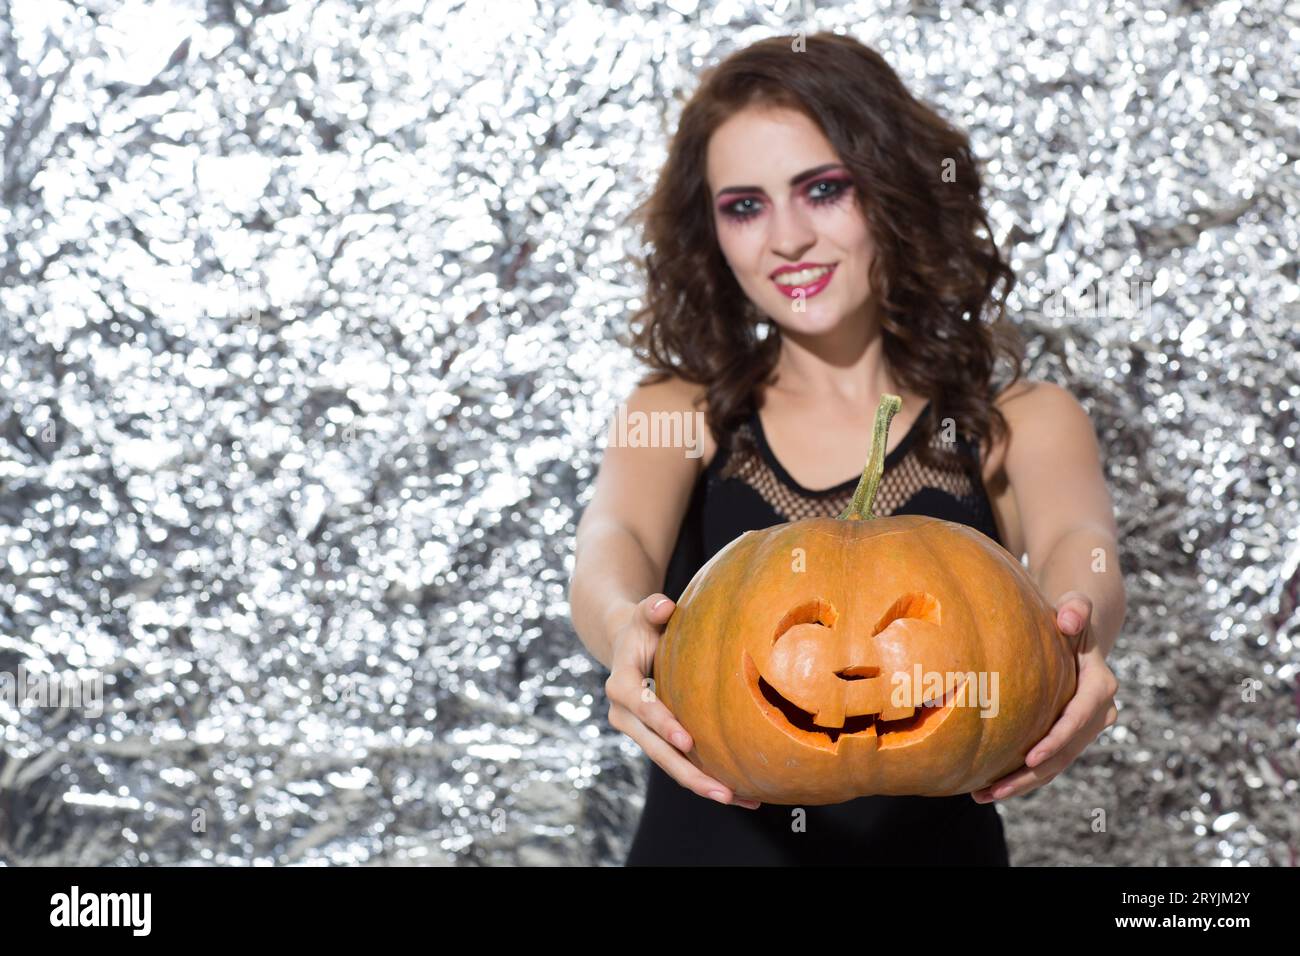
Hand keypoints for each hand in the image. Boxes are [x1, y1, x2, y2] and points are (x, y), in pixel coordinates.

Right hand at [604, 593, 761, 809]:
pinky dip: (704, 778)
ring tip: (738, 799)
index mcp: (621, 685)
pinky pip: (678, 763)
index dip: (662, 723)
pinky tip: (738, 793)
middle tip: (722, 791)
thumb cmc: (643, 626)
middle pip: (656, 750)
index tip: (686, 739)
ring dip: (701, 784)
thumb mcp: (644, 614)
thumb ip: (651, 608)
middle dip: (688, 772)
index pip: (640, 707)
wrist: (624, 644)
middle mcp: (624, 715)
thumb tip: (663, 605)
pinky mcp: (655, 740)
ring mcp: (639, 733)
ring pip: (668, 764)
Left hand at [971, 590, 1117, 802]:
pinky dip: (1021, 778)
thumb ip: (1075, 608)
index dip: (1057, 740)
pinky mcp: (1068, 737)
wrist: (1079, 632)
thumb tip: (1067, 617)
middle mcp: (1098, 713)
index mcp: (1100, 686)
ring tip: (983, 796)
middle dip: (1031, 775)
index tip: (1030, 758)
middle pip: (1065, 753)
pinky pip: (1046, 763)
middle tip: (995, 788)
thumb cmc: (1070, 616)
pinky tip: (987, 787)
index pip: (1079, 718)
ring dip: (1021, 785)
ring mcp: (1084, 730)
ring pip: (1054, 766)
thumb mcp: (1075, 606)